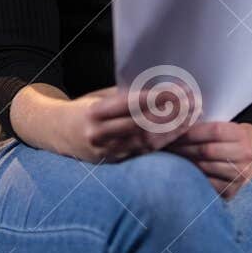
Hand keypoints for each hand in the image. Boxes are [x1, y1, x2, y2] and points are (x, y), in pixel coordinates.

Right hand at [57, 82, 200, 163]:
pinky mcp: (114, 163)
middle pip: (144, 124)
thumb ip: (127, 95)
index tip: (181, 90)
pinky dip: (165, 141)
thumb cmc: (84, 109)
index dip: (160, 97)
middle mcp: (99, 135)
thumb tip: (163, 89)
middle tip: (194, 101)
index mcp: (94, 113)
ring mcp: (106, 153)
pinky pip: (144, 152)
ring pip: (147, 142)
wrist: (57, 134)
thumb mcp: (101, 97)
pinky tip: (180, 130)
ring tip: (193, 115)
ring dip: (174, 128)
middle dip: (173, 113)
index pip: (133, 104)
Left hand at [166, 121, 251, 199]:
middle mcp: (245, 154)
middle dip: (184, 148)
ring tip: (172, 158)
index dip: (192, 132)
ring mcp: (240, 173)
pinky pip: (207, 183)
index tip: (175, 133)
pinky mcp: (232, 190)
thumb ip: (204, 125)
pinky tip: (183, 171)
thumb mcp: (222, 129)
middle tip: (168, 147)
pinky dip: (192, 177)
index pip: (215, 130)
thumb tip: (176, 123)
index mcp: (241, 134)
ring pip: (205, 167)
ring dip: (185, 162)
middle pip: (208, 150)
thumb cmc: (225, 141)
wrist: (244, 161)